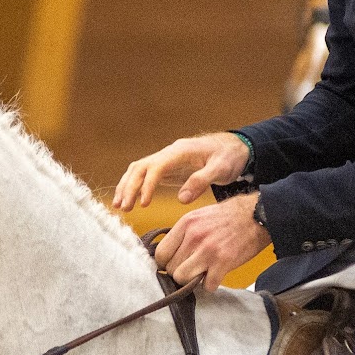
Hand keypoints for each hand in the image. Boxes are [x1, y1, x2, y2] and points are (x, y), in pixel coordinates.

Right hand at [112, 132, 250, 210]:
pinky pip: (145, 174)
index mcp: (179, 151)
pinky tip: (129, 200)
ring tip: (119, 206)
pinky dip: (135, 186)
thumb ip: (201, 182)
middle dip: (129, 187)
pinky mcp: (167, 167)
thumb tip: (181, 199)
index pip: (155, 168)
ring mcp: (166, 159)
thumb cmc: (229, 157)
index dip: (147, 186)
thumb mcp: (221, 169)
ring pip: (138, 169)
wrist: (235, 147)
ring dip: (127, 186)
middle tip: (123, 208)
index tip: (143, 204)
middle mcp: (169, 153)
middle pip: (140, 167)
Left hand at [154, 194, 269, 291]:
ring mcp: (208, 250)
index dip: (166, 263)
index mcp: (186, 223)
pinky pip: (207, 285)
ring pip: (183, 278)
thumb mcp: (201, 216)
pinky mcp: (223, 262)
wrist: (258, 215)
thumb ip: (184, 233)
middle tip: (193, 269)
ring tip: (203, 273)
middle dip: (181, 272)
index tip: (175, 264)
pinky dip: (212, 284)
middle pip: (172, 269)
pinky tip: (217, 275)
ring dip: (193, 280)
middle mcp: (194, 236)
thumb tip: (169, 254)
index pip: (161, 253)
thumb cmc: (230, 216)